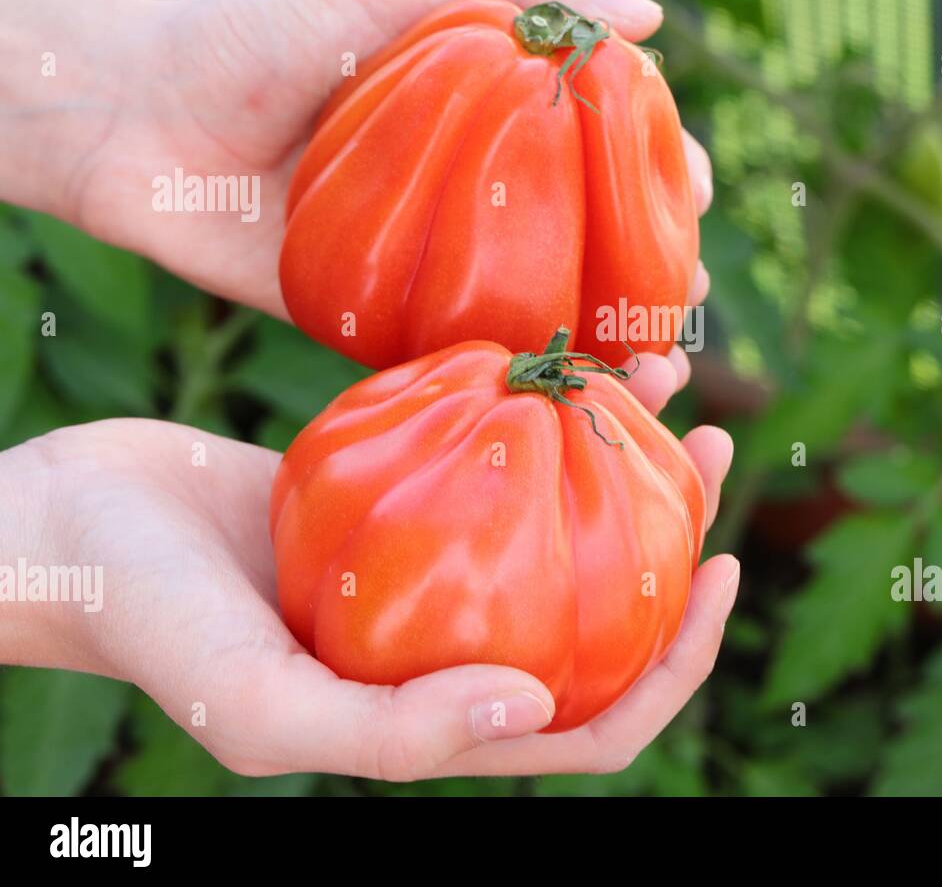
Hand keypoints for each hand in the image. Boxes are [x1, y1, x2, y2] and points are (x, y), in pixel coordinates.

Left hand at [1, 0, 711, 389]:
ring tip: (659, 369)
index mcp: (488, 120)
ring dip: (610, 346)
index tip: (697, 194)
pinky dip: (522, 382)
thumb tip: (648, 17)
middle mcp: (472, 199)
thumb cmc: (265, 35)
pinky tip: (573, 399)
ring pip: (541, 313)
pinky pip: (461, 358)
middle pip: (586, 243)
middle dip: (651, 275)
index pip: (601, 151)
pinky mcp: (380, 323)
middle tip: (687, 297)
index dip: (657, 173)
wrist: (143, 120)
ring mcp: (430, 266)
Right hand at [2, 412, 734, 779]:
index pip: (594, 718)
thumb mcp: (261, 706)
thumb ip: (392, 735)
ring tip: (666, 377)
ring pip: (551, 520)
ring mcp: (426, 565)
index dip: (675, 666)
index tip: (723, 568)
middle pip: (595, 608)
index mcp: (439, 714)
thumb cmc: (153, 622)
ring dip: (619, 458)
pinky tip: (568, 353)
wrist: (71, 520)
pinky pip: (493, 455)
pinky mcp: (397, 491)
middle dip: (673, 538)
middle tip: (715, 447)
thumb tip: (540, 707)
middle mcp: (447, 642)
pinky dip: (538, 413)